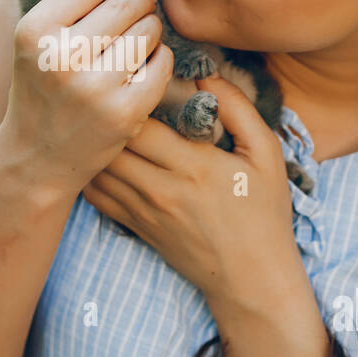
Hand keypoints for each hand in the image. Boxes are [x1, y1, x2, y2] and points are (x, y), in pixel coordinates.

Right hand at [0, 0, 174, 197]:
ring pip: (150, 31)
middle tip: (138, 13)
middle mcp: (60, 58)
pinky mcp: (125, 113)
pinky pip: (162, 63)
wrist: (37, 156)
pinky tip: (142, 68)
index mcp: (34, 30)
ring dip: (152, 31)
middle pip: (129, 4)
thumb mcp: (45, 31)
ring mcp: (94, 89)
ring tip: (135, 43)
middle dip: (141, 3)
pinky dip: (159, 60)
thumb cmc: (43, 82)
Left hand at [80, 74, 303, 307]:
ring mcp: (143, 210)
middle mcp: (161, 188)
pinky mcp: (135, 226)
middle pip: (111, 141)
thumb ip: (239, 110)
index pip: (140, 120)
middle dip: (106, 112)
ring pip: (98, 166)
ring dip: (95, 140)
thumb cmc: (263, 214)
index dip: (130, 94)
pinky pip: (96, 195)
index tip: (135, 77)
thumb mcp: (267, 155)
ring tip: (100, 118)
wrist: (251, 279)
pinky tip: (98, 154)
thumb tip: (206, 77)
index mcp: (194, 165)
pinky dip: (91, 171)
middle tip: (110, 92)